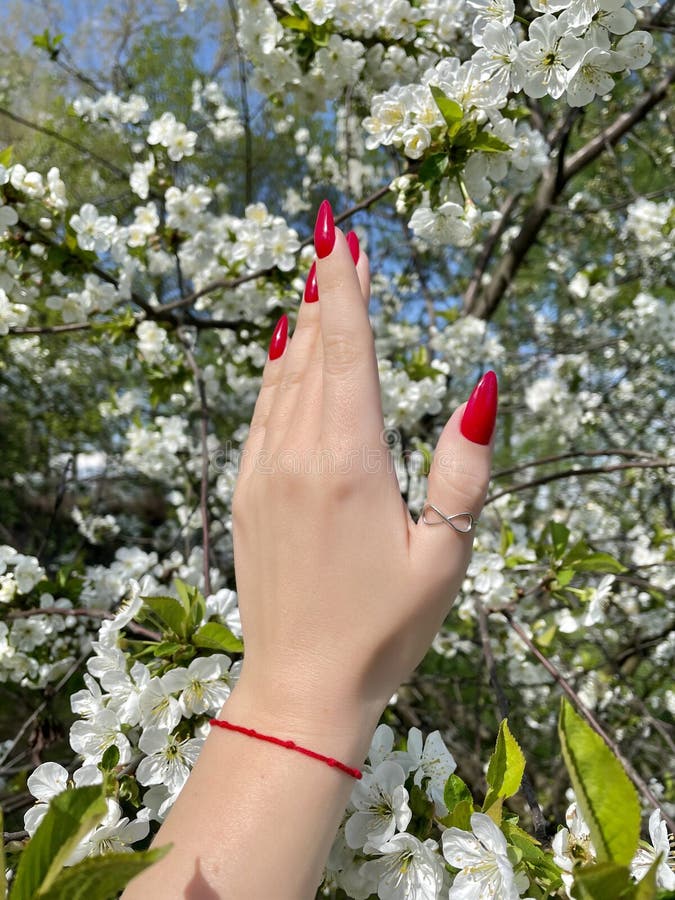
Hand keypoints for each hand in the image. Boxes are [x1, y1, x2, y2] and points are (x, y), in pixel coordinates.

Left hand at [230, 201, 496, 739]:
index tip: (340, 235)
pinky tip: (281, 353)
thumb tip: (481, 388)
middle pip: (311, 351)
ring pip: (280, 377)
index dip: (344, 288)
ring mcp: (261, 471)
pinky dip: (274, 372)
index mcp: (349, 461)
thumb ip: (464, 470)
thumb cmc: (385, 627)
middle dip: (325, 292)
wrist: (300, 682)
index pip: (347, 350)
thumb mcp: (446, 556)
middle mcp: (295, 453)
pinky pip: (259, 412)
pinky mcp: (244, 492)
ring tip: (314, 282)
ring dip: (300, 326)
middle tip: (336, 240)